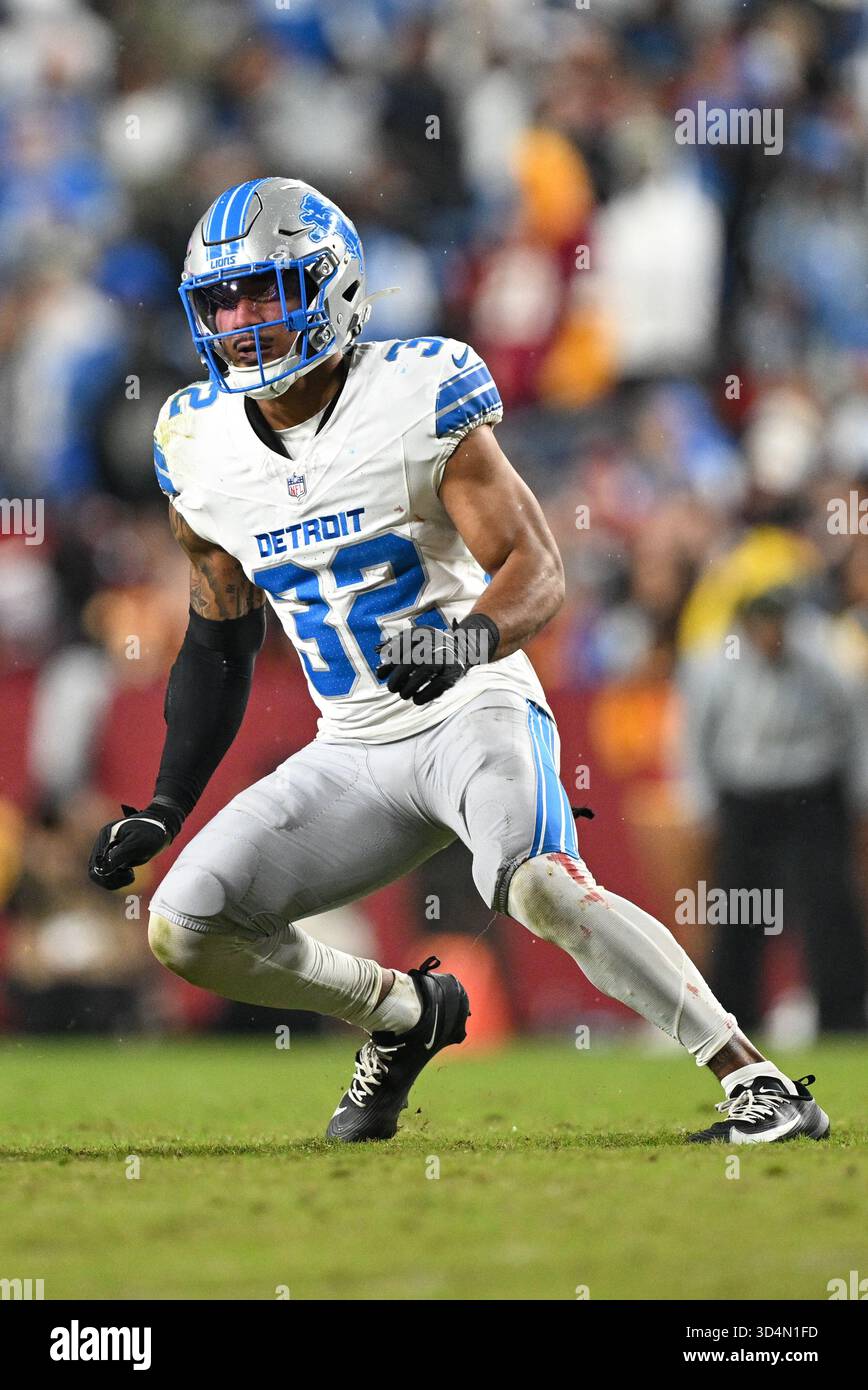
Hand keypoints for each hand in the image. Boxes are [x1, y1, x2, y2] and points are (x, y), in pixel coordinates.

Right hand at [88, 802, 180, 890]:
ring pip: (102, 876)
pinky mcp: (114, 858)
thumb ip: (119, 855)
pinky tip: (130, 874)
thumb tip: (102, 869)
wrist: (162, 827)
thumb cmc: (152, 832)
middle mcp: (103, 844)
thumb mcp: (137, 843)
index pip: (96, 864)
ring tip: (130, 874)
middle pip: (95, 872)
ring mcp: (107, 851)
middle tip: (130, 875)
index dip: (108, 874)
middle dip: (112, 879)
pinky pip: (109, 875)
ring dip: (115, 880)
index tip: (127, 871)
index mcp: (106, 836)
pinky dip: (119, 879)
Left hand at [376, 615, 498, 705]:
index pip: (402, 646)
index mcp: (423, 633)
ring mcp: (446, 657)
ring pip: (425, 671)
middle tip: (392, 688)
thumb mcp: (414, 642)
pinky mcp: (453, 672)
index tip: (381, 675)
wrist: (462, 649)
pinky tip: (416, 699)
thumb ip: (396, 651)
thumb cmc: (430, 649)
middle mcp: (435, 642)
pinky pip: (438, 685)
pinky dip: (425, 695)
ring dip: (410, 687)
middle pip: (412, 660)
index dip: (389, 661)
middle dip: (397, 677)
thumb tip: (381, 669)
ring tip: (403, 694)